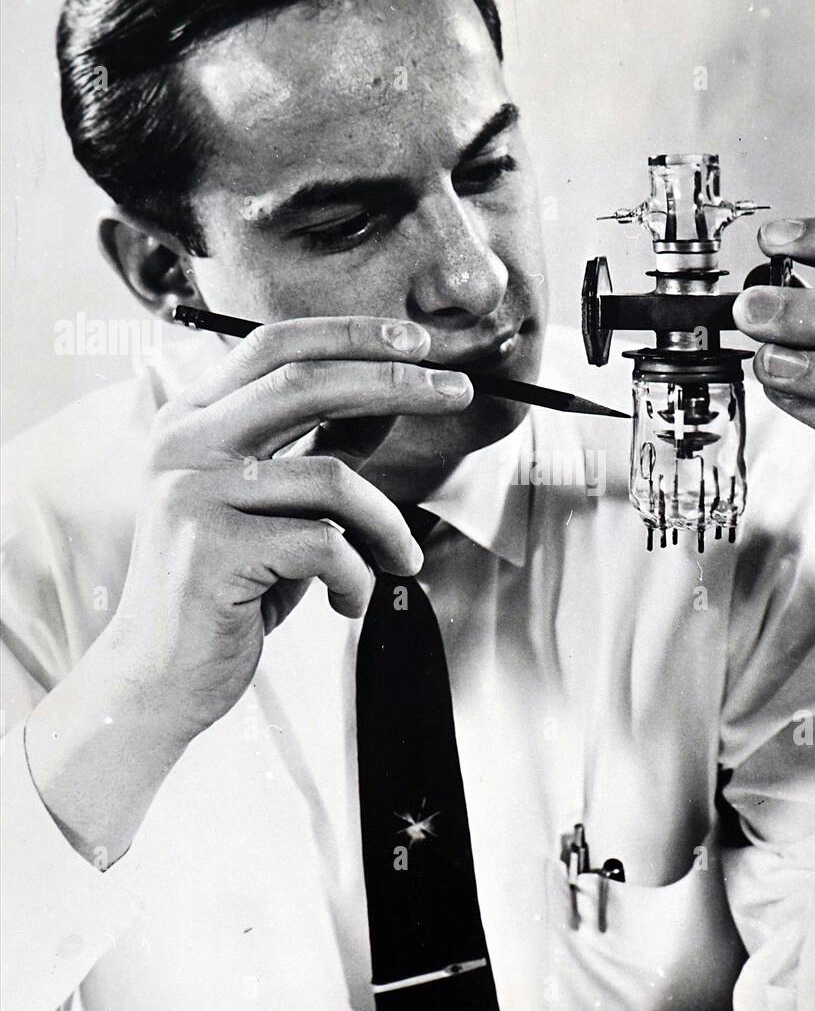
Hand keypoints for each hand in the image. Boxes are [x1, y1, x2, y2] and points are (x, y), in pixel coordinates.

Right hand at [25, 315, 472, 858]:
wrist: (160, 675)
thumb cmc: (229, 586)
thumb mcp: (278, 507)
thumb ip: (319, 447)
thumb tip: (389, 395)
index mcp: (192, 419)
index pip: (274, 345)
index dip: (350, 334)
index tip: (418, 342)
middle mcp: (181, 444)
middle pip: (303, 384)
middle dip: (392, 380)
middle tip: (458, 393)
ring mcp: (191, 495)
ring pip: (330, 479)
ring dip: (388, 524)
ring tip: (402, 561)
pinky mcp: (210, 551)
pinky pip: (324, 546)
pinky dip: (357, 576)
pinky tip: (348, 602)